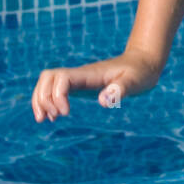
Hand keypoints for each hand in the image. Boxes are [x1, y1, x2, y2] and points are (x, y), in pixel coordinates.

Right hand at [31, 49, 161, 122]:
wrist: (143, 63)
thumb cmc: (140, 72)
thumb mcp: (135, 81)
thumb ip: (120, 90)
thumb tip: (103, 101)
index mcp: (89, 74)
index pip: (61, 77)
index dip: (57, 95)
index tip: (66, 113)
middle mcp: (79, 75)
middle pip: (47, 78)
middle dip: (42, 98)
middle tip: (52, 118)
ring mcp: (78, 79)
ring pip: (47, 82)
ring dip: (40, 100)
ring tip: (44, 120)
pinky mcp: (80, 86)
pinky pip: (55, 90)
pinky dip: (48, 102)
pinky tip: (53, 117)